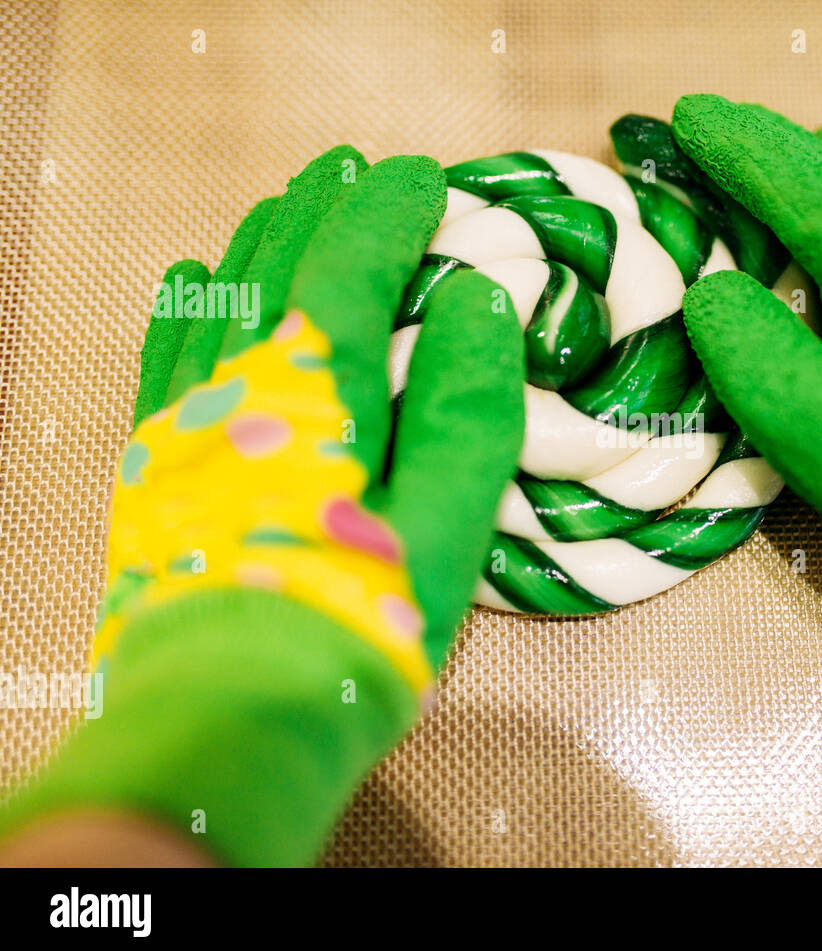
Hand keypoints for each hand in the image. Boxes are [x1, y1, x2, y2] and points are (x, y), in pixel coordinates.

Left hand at [0, 147, 522, 864]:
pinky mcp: (156, 470)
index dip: (389, 213)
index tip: (423, 177)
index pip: (351, 268)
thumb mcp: (445, 522)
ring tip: (287, 207)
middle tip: (354, 171)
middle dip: (321, 212)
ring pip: (218, 303)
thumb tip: (476, 302)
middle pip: (277, 269)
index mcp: (319, 392)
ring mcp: (187, 426)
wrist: (228, 718)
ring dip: (257, 244)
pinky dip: (186, 308)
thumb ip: (465, 408)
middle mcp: (240, 388)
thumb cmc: (357, 619)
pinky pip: (165, 359)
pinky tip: (194, 283)